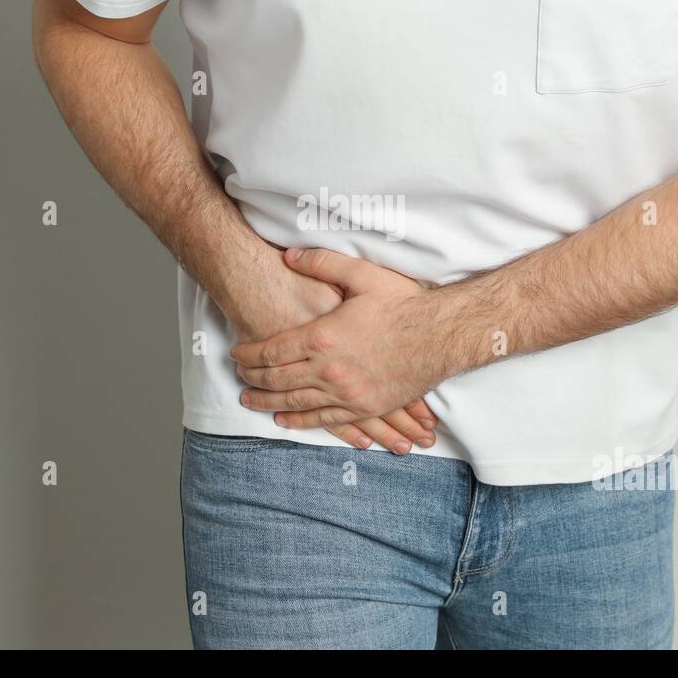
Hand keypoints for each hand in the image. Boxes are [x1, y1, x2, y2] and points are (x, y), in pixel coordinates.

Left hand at [232, 248, 449, 432]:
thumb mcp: (362, 275)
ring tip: (248, 400)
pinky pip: (323, 419)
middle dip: (252, 377)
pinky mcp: (364, 407)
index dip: (249, 353)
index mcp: (323, 337)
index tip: (236, 352)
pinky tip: (283, 420)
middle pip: (277, 378)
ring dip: (267, 401)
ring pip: (295, 402)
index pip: (272, 350)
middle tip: (237, 375)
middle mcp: (329, 370)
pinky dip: (299, 421)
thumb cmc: (404, 304)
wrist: (442, 336)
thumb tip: (288, 256)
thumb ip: (322, 263)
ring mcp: (346, 393)